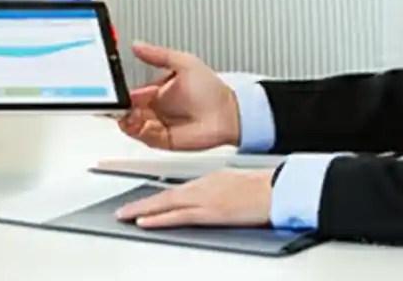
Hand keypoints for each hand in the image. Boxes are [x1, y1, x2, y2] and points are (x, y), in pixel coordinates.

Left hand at [114, 169, 274, 227]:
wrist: (279, 189)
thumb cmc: (266, 189)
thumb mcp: (238, 186)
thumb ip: (221, 193)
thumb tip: (215, 202)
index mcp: (210, 180)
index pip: (176, 189)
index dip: (157, 196)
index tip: (144, 202)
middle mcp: (203, 186)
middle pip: (164, 195)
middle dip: (142, 203)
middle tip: (122, 210)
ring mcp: (204, 199)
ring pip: (165, 204)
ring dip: (143, 210)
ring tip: (125, 215)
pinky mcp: (209, 213)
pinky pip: (177, 216)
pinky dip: (158, 219)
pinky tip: (145, 222)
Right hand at [116, 42, 239, 150]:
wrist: (228, 114)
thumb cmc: (212, 90)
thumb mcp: (185, 63)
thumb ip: (159, 55)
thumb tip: (137, 45)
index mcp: (157, 91)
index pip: (132, 92)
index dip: (121, 92)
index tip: (113, 90)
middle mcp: (156, 108)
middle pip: (128, 110)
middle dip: (119, 108)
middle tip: (114, 104)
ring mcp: (159, 125)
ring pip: (132, 124)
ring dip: (126, 120)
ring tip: (127, 114)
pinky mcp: (163, 140)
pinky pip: (144, 136)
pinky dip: (137, 131)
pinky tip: (137, 124)